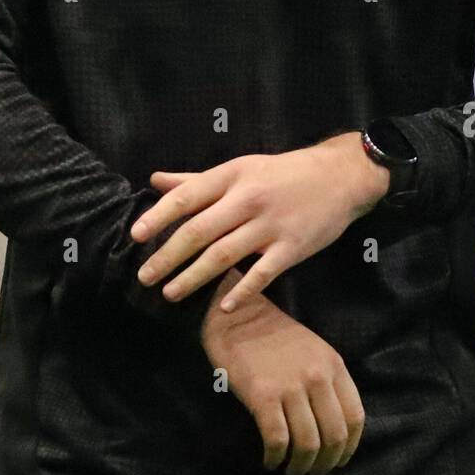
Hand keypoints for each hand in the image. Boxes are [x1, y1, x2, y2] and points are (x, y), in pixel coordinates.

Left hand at [130, 132, 389, 313]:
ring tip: (169, 293)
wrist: (339, 176)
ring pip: (223, 255)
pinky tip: (223, 307)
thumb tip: (156, 181)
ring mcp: (270, 225)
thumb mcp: (240, 167)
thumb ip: (196, 179)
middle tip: (144, 276)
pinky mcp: (292, 248)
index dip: (158, 217)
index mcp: (232, 176)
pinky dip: (241, 292)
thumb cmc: (282, 173)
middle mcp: (247, 199)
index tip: (135, 236)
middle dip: (168, 256)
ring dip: (193, 277)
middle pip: (199, 231)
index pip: (187, 197)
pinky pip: (262, 274)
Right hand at [199, 271, 365, 474]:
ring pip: (308, 444)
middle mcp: (316, 376)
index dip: (349, 447)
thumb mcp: (313, 350)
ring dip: (301, 467)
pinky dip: (275, 458)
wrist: (236, 315)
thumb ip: (327, 381)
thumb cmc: (272, 335)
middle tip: (316, 473)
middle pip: (334, 435)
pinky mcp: (263, 395)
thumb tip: (332, 428)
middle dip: (327, 463)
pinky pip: (277, 440)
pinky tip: (270, 461)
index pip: (355, 417)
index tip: (339, 460)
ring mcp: (290, 386)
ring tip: (293, 472)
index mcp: (333, 364)